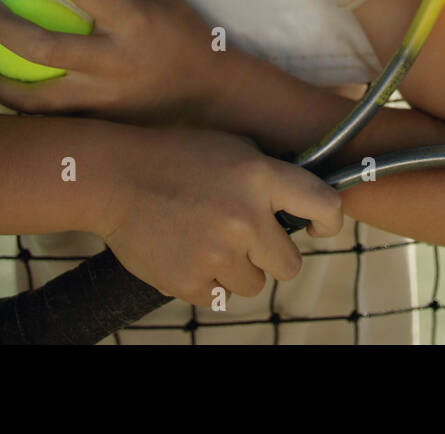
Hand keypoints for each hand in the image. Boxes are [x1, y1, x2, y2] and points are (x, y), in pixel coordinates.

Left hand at [0, 0, 217, 120]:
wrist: (214, 95)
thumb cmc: (187, 38)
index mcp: (135, 22)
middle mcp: (117, 60)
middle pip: (45, 47)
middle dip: (4, 27)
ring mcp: (108, 97)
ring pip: (39, 97)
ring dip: (1, 82)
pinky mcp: (104, 122)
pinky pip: (54, 117)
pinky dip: (26, 107)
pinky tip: (7, 95)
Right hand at [100, 126, 343, 306]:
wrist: (115, 177)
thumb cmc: (177, 157)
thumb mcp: (233, 148)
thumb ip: (270, 176)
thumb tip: (303, 204)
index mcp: (261, 177)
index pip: (325, 205)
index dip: (330, 222)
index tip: (318, 229)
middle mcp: (245, 218)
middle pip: (290, 265)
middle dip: (272, 256)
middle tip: (246, 239)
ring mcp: (217, 253)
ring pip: (254, 285)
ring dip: (237, 270)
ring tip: (208, 241)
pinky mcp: (189, 281)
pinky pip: (218, 297)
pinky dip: (206, 281)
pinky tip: (187, 252)